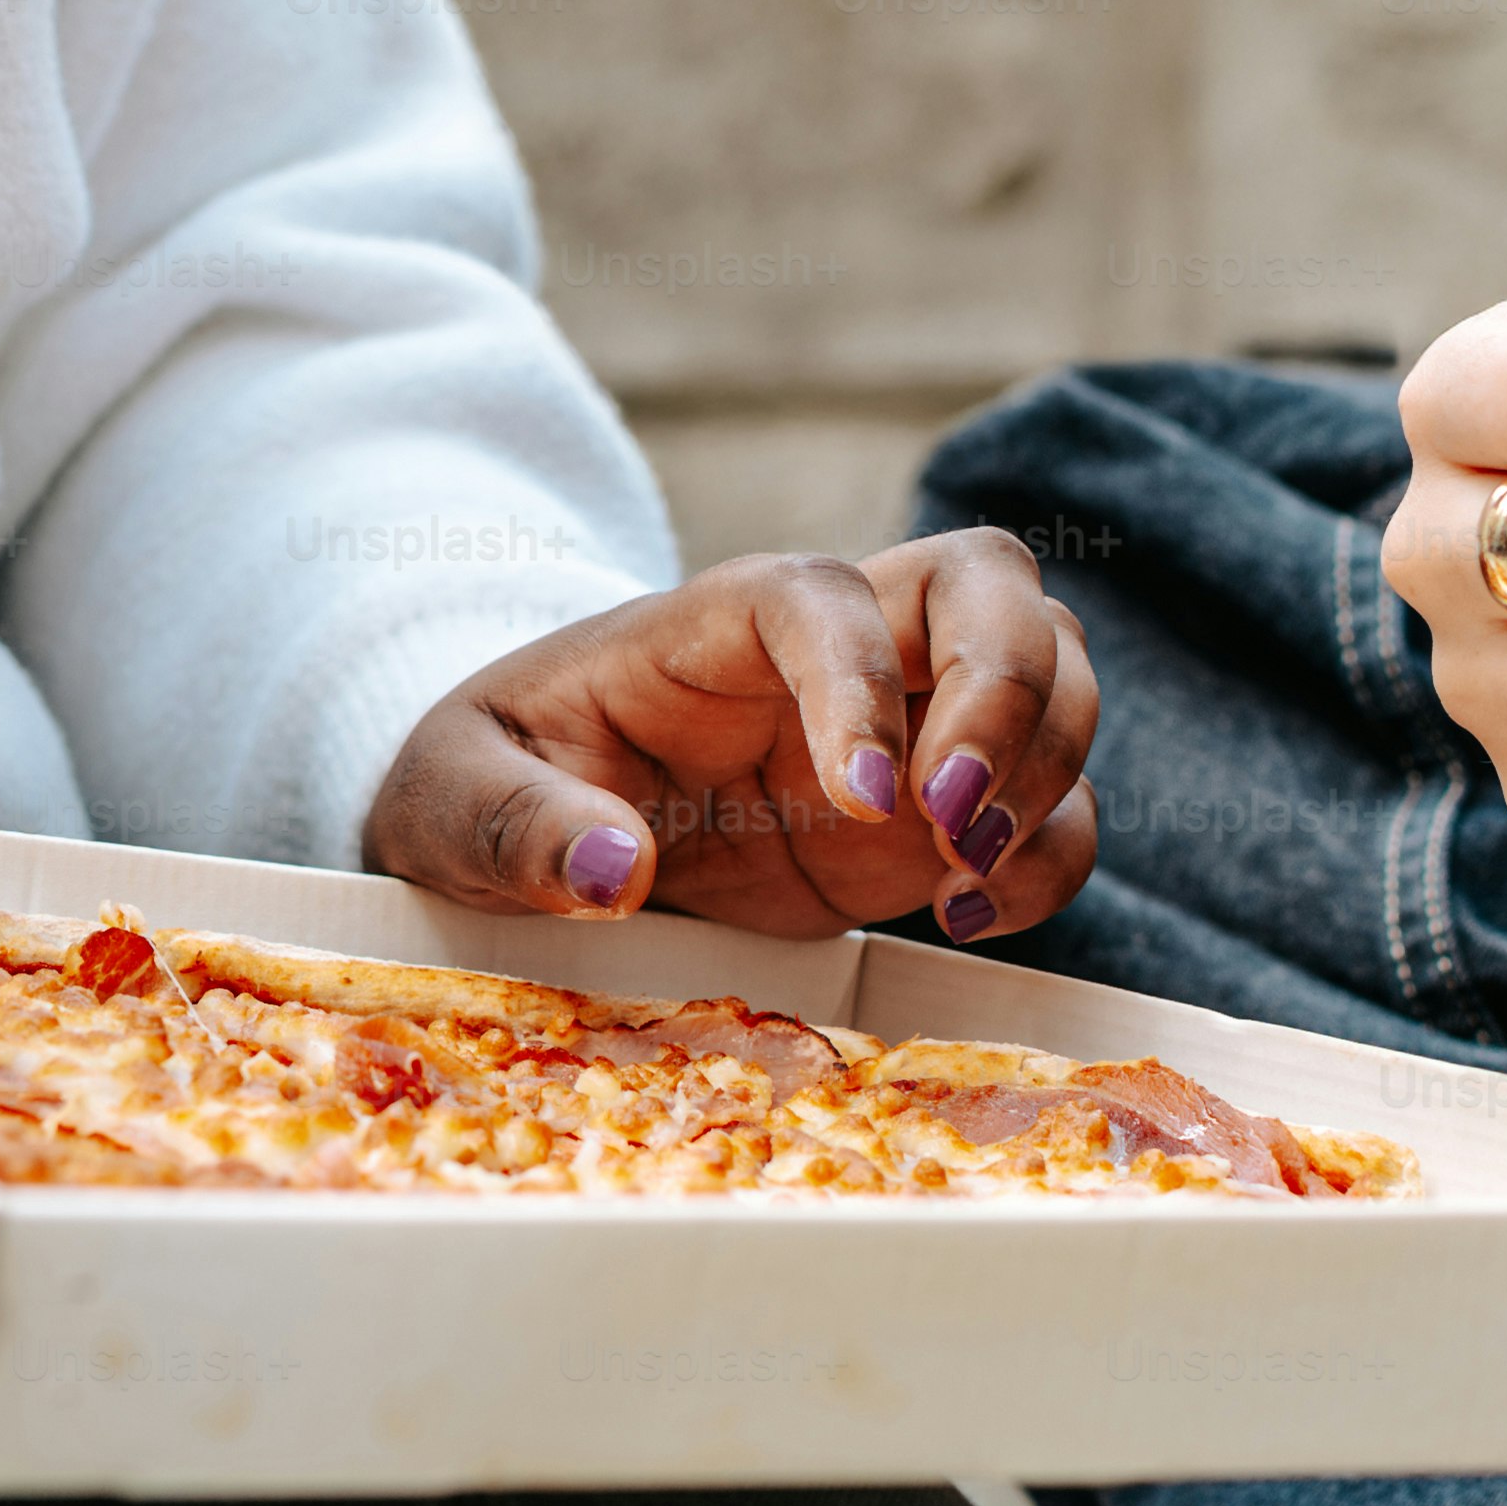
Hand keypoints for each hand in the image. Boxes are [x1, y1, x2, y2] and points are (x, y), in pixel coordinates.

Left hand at [364, 535, 1100, 939]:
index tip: (859, 801)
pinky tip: (967, 917)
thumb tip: (608, 871)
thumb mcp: (452, 796)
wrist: (531, 824)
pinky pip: (1049, 804)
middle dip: (1012, 692)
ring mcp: (904, 724)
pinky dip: (1047, 859)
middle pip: (990, 588)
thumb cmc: (494, 778)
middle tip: (956, 821)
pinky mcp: (935, 812)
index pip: (827, 598)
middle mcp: (838, 649)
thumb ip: (515, 825)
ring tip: (968, 875)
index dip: (861, 683)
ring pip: (1054, 672)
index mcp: (720, 620)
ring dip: (1049, 770)